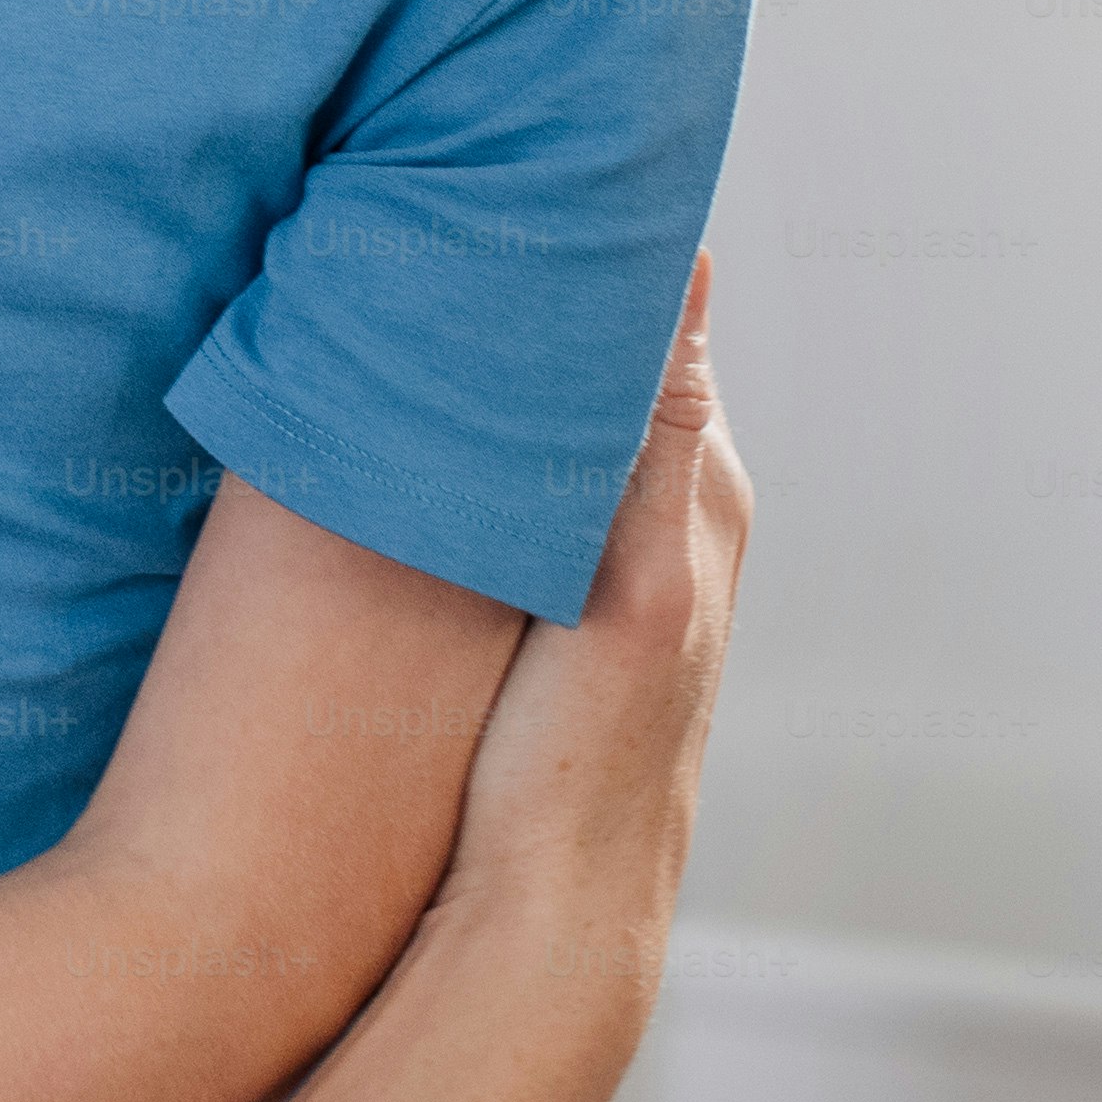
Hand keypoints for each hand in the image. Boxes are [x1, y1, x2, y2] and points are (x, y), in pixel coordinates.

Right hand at [448, 251, 748, 913]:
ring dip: (486, 370)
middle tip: (429, 228)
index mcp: (702, 488)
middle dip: (523, 300)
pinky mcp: (546, 595)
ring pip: (544, 420)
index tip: (495, 189)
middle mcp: (668, 510)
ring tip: (406, 302)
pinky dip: (465, 437)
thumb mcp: (628, 589)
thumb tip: (683, 268)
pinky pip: (510, 479)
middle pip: (591, 362)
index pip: (648, 322)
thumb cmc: (585, 764)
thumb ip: (648, 435)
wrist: (547, 912)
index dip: (579, 258)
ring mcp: (605, 554)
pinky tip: (399, 424)